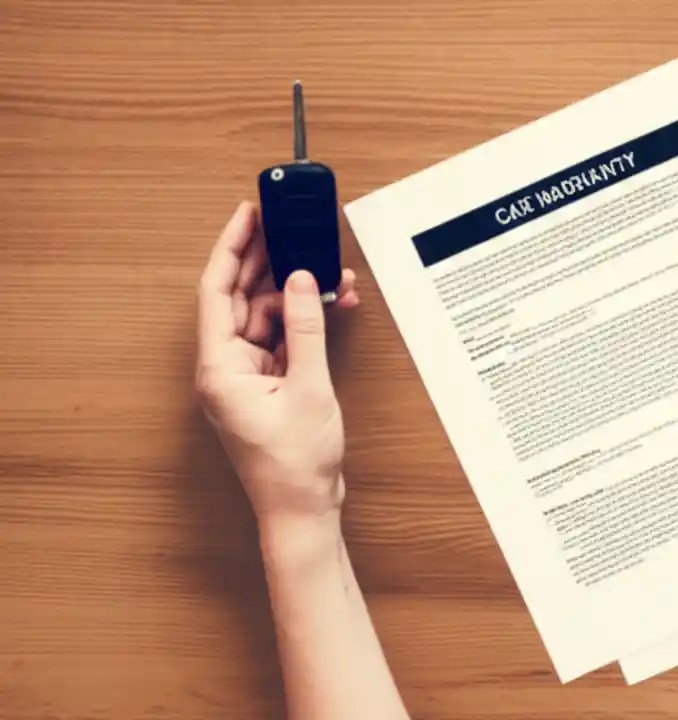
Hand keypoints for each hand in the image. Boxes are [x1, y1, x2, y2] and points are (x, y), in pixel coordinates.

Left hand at [196, 201, 359, 528]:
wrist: (303, 509)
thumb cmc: (294, 463)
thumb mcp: (308, 386)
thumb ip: (306, 328)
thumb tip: (303, 281)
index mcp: (219, 368)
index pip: (216, 290)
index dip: (232, 247)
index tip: (248, 215)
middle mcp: (226, 369)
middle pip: (240, 299)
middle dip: (266, 262)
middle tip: (288, 226)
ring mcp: (247, 378)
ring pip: (267, 318)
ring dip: (297, 296)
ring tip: (329, 270)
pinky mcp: (269, 387)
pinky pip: (284, 341)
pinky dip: (306, 324)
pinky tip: (332, 306)